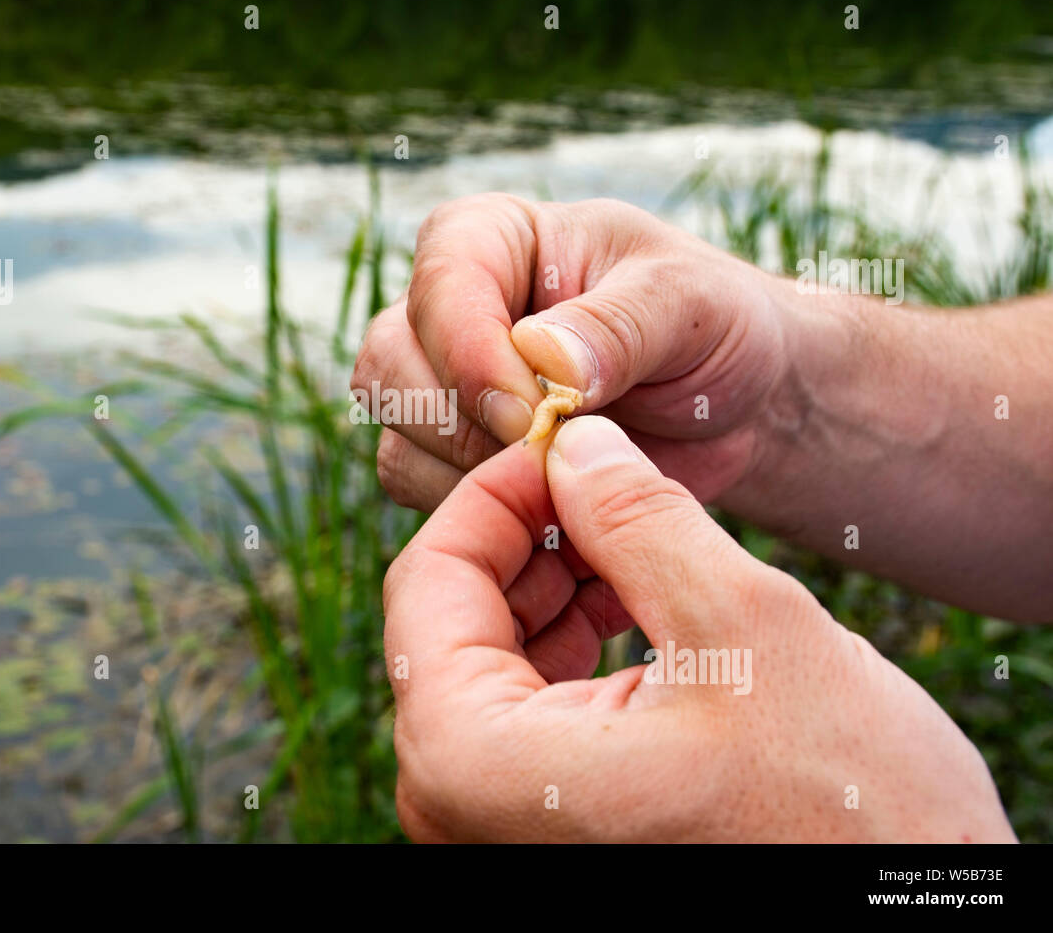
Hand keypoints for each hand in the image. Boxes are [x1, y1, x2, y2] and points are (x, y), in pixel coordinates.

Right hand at [354, 193, 793, 511]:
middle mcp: (448, 306)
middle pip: (391, 361)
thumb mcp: (690, 305)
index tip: (532, 413)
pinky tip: (547, 510)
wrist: (730, 406)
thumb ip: (618, 325)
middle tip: (549, 457)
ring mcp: (436, 381)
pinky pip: (417, 487)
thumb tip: (543, 357)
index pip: (442, 279)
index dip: (471, 351)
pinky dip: (473, 510)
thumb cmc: (708, 327)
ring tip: (563, 482)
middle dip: (465, 423)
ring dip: (470, 473)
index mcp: (493, 238)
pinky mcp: (444, 451)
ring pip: (399, 432)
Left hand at [384, 415, 1014, 841]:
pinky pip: (527, 704)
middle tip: (608, 475)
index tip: (563, 440)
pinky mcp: (546, 824)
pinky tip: (637, 597)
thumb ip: (637, 519)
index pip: (428, 577)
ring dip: (557, 579)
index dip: (496, 491)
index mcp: (471, 759)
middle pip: (453, 615)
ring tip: (636, 530)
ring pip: (491, 654)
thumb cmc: (842, 811)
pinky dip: (575, 639)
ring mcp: (497, 820)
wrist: (896, 918)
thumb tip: (575, 442)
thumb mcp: (742, 628)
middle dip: (529, 532)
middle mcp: (459, 803)